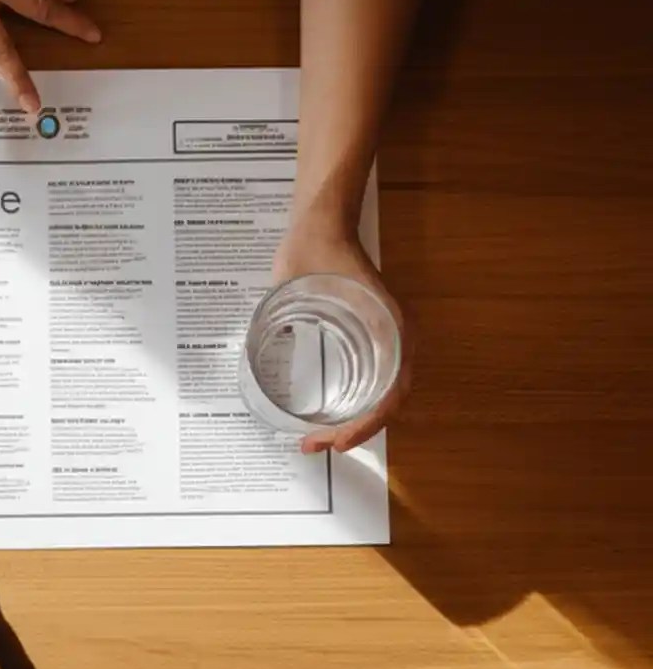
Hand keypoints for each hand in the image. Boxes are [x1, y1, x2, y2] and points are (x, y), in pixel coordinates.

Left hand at [272, 214, 412, 453]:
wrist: (323, 223)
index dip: (367, 424)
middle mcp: (398, 338)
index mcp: (393, 327)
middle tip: (313, 446)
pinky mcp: (373, 339)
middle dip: (354, 431)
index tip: (335, 442)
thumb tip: (269, 346)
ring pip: (381, 395)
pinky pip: (373, 380)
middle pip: (387, 401)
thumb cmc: (315, 249)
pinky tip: (328, 417)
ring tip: (317, 440)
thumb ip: (286, 311)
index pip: (391, 393)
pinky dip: (356, 405)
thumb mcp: (297, 283)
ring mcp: (387, 339)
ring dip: (355, 422)